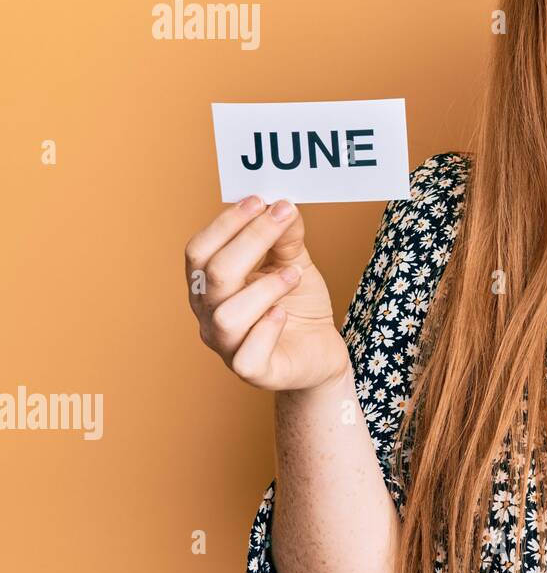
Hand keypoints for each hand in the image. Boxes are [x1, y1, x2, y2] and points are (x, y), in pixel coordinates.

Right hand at [185, 196, 350, 390]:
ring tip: (293, 274)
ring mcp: (228, 346)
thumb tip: (282, 205)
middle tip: (283, 216)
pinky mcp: (254, 371)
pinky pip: (246, 356)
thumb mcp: (295, 264)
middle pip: (213, 274)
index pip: (200, 251)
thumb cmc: (299, 306)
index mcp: (210, 286)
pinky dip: (265, 330)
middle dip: (250, 240)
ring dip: (263, 287)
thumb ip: (286, 238)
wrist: (322, 351)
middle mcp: (210, 315)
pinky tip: (283, 313)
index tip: (260, 200)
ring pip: (227, 315)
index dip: (226, 224)